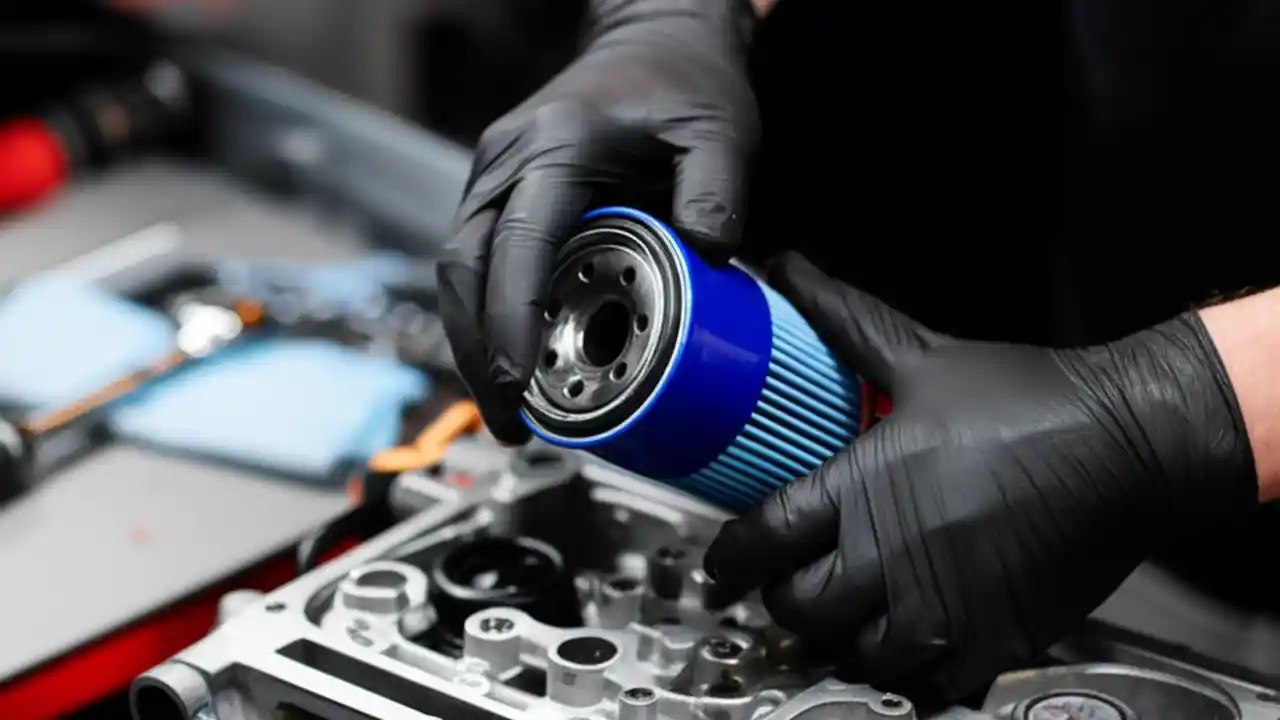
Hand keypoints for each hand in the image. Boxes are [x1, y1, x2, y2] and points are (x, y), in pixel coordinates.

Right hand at [437, 0, 759, 441]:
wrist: (654, 36)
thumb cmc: (684, 80)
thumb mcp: (721, 132)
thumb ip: (717, 194)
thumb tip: (707, 259)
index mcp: (559, 144)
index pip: (518, 242)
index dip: (511, 318)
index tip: (520, 380)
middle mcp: (509, 159)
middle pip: (461, 268)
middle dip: (476, 352)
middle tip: (510, 420)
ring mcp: (494, 174)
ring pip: (457, 271)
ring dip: (472, 342)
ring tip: (509, 409)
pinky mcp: (498, 190)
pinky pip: (476, 261)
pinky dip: (486, 316)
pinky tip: (511, 361)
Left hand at [704, 252, 1257, 700]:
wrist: (1128, 445)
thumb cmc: (1028, 400)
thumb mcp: (922, 355)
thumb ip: (843, 318)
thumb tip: (790, 270)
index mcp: (864, 488)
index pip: (763, 539)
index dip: (729, 558)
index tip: (722, 564)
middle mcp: (892, 556)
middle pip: (797, 607)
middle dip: (783, 598)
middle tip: (791, 582)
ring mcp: (943, 608)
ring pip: (854, 653)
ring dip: (843, 636)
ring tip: (851, 610)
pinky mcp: (991, 640)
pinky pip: (923, 684)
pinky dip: (906, 670)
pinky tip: (909, 639)